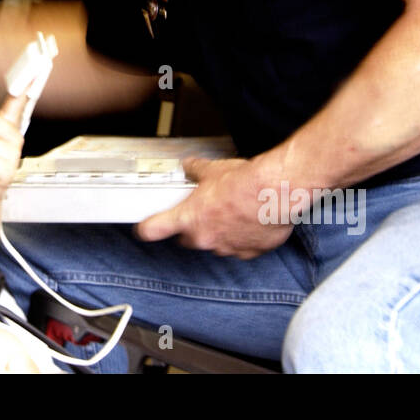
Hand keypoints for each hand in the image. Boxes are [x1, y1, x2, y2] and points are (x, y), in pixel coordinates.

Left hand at [136, 157, 292, 258]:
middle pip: (187, 239)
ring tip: (231, 212)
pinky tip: (249, 221)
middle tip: (202, 212)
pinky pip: (239, 248)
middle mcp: (205, 238)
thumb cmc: (244, 183)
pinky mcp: (249, 252)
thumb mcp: (212, 170)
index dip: (146, 229)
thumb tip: (190, 166)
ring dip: (219, 232)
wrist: (275, 193)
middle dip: (191, 228)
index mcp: (189, 218)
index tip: (144, 228)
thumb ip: (196, 170)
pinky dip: (242, 238)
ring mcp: (226, 247)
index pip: (154, 230)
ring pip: (215, 244)